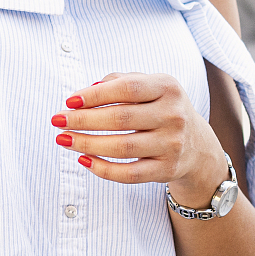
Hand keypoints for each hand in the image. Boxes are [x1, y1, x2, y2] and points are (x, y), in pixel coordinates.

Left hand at [51, 72, 229, 199]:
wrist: (196, 144)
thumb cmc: (160, 109)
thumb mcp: (149, 86)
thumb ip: (118, 81)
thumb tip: (84, 93)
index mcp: (168, 87)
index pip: (127, 88)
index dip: (95, 95)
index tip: (69, 101)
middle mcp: (173, 115)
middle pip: (120, 118)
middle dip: (83, 120)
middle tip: (57, 121)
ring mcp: (172, 145)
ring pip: (121, 147)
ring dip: (86, 144)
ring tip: (63, 139)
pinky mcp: (166, 170)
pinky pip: (128, 174)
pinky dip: (102, 169)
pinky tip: (83, 159)